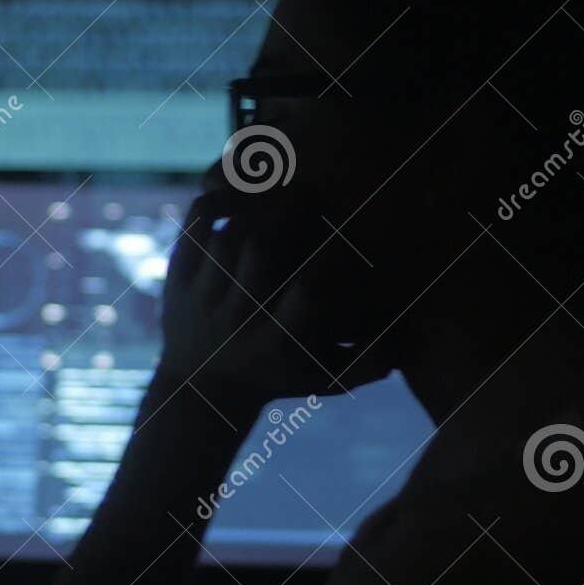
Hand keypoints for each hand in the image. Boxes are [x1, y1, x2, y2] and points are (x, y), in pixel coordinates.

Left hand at [156, 195, 393, 407]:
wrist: (201, 393)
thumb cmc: (276, 378)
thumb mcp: (323, 381)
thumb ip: (366, 364)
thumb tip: (406, 342)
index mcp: (279, 340)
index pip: (307, 290)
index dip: (329, 255)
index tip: (344, 234)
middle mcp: (240, 318)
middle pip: (261, 250)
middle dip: (286, 213)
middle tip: (308, 192)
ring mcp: (204, 300)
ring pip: (228, 237)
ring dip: (254, 208)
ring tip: (275, 193)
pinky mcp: (177, 283)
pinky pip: (192, 233)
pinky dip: (211, 206)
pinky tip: (233, 195)